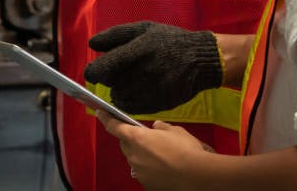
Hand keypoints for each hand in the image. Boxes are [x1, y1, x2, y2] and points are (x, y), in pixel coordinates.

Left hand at [84, 21, 222, 113]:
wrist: (201, 59)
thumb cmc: (169, 41)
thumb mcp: (143, 29)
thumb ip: (115, 35)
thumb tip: (91, 44)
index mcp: (136, 51)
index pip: (102, 69)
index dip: (94, 72)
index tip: (95, 71)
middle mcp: (141, 73)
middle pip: (110, 85)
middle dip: (110, 79)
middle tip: (120, 72)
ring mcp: (150, 91)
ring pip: (119, 98)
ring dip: (119, 92)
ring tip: (130, 81)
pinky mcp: (158, 105)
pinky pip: (132, 109)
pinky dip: (130, 102)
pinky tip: (137, 91)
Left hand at [96, 111, 212, 190]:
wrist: (196, 176)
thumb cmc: (185, 149)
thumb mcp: (175, 131)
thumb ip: (162, 128)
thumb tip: (156, 127)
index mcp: (136, 138)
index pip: (114, 126)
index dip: (106, 119)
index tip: (100, 113)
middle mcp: (133, 155)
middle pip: (125, 144)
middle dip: (132, 140)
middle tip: (147, 138)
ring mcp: (139, 172)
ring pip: (135, 160)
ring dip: (142, 155)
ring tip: (161, 155)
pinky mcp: (146, 184)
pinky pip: (144, 173)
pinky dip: (150, 169)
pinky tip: (164, 169)